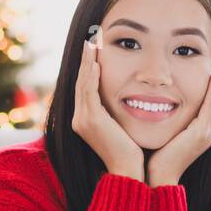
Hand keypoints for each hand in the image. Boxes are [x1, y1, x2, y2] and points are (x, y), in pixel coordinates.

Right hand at [71, 26, 145, 180]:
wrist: (128, 171)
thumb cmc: (130, 152)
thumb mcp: (120, 127)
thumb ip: (116, 112)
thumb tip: (127, 97)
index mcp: (85, 119)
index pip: (85, 86)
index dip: (88, 66)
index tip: (94, 49)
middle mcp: (80, 119)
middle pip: (80, 81)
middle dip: (86, 59)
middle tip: (91, 38)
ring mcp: (83, 120)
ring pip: (83, 84)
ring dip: (88, 62)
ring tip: (92, 43)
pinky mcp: (92, 120)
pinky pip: (89, 93)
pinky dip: (92, 77)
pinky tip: (97, 63)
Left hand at [146, 56, 210, 186]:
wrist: (159, 177)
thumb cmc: (156, 159)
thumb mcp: (167, 134)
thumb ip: (170, 121)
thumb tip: (159, 105)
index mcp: (201, 133)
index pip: (209, 104)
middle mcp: (209, 133)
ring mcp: (208, 133)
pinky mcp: (202, 133)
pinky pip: (210, 106)